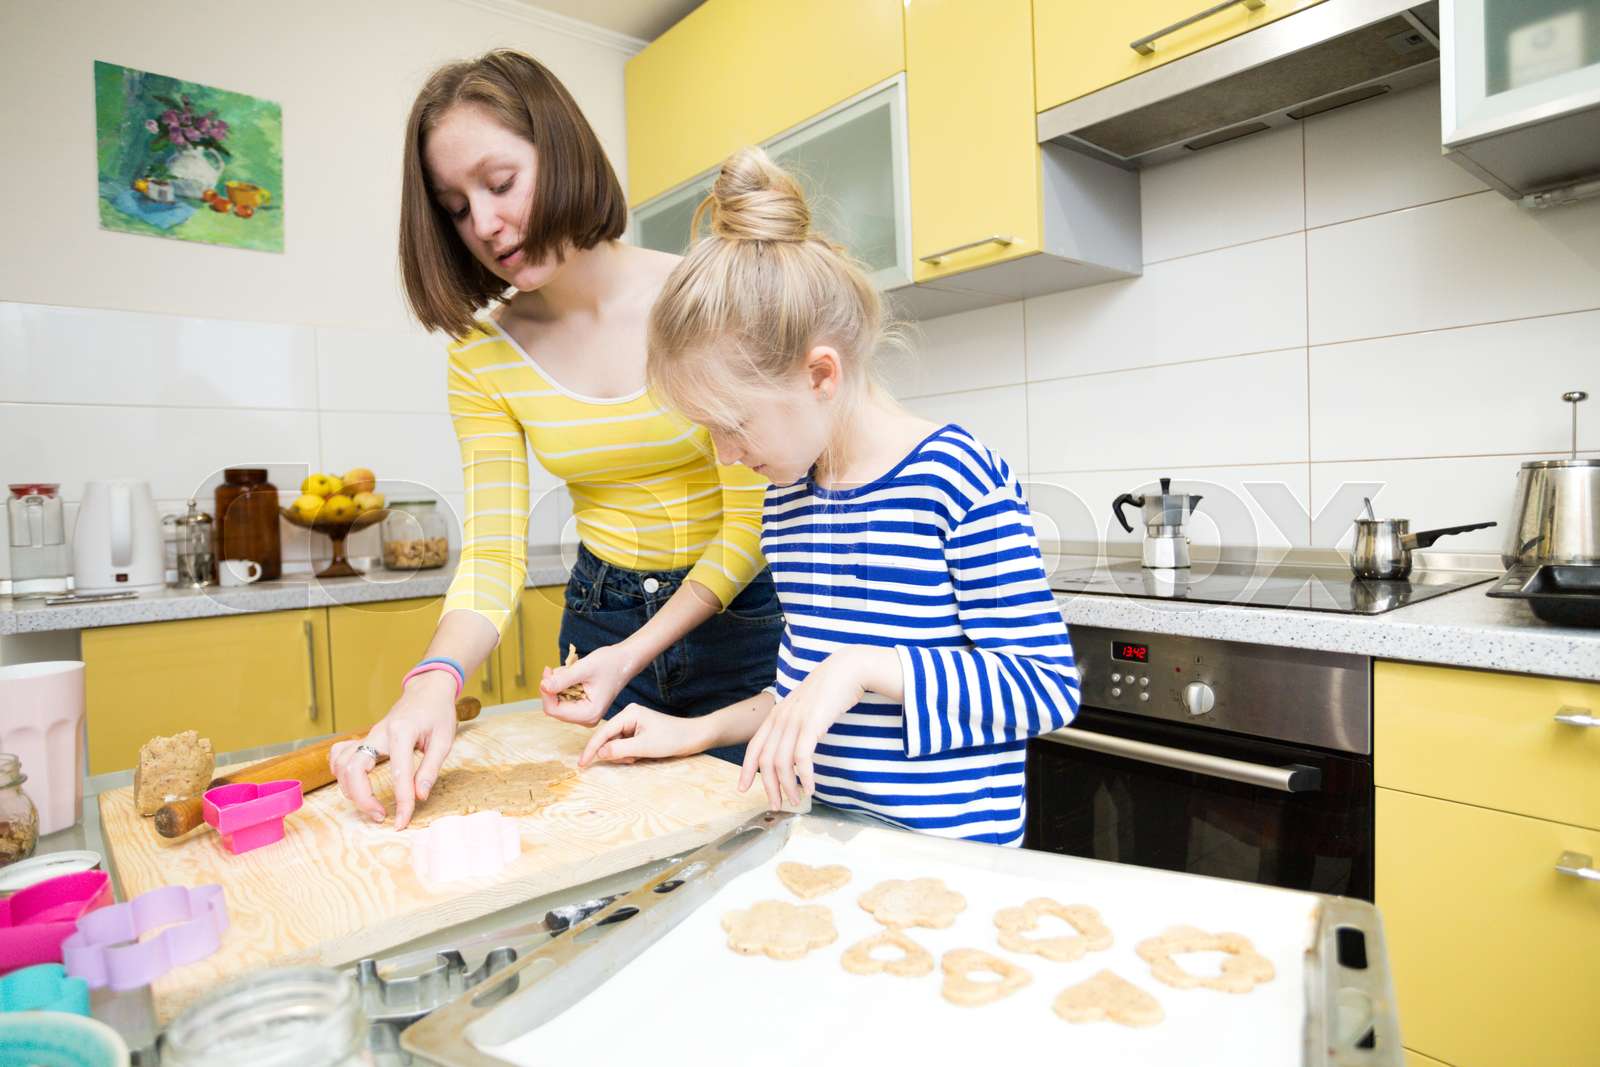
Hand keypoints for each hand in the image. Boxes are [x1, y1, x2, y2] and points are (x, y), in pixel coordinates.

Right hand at [330, 671, 457, 829]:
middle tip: (382, 816)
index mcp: (401, 732)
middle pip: (354, 769)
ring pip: (343, 765)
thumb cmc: (438, 713)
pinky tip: (352, 785)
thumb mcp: (444, 739)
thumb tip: (420, 796)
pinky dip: (340, 773)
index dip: (402, 801)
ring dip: (351, 790)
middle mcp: (378, 733)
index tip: (403, 822)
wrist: (427, 690)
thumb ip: (431, 768)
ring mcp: (368, 735)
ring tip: (372, 807)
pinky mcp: (364, 739)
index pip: (399, 773)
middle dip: (363, 799)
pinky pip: (340, 755)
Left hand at [540, 642, 634, 726]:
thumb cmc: (610, 663)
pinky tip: (574, 674)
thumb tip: (542, 686)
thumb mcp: (584, 669)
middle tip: (561, 668)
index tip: (547, 671)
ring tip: (572, 670)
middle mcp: (586, 718)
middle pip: (554, 707)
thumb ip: (562, 679)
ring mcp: (584, 714)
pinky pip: (564, 698)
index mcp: (589, 714)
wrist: (624, 661)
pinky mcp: (582, 707)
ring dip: (559, 683)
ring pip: (557, 701)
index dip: (545, 691)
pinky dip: (564, 684)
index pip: (553, 710)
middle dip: (553, 686)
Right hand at [578, 703, 705, 767]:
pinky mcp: (639, 731)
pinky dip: (629, 754)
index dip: (591, 749)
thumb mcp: (644, 747)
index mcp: (628, 713)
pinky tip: (640, 756)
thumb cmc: (672, 738)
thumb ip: (619, 750)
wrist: (694, 737)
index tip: (582, 764)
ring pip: (616, 744)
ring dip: (623, 755)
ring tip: (639, 757)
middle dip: (614, 753)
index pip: (603, 732)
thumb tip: (598, 754)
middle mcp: (628, 715)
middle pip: (608, 738)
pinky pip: (625, 745)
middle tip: (631, 760)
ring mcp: (634, 723)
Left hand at [739, 648, 868, 809]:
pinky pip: (802, 758)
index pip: (754, 747)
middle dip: (769, 787)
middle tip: (777, 805)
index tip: (743, 789)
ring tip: (797, 800)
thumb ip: (793, 723)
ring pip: (782, 763)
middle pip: (765, 761)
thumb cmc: (828, 690)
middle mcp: (781, 719)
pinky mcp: (812, 724)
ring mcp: (795, 721)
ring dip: (788, 787)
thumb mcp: (803, 707)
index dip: (746, 770)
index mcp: (775, 715)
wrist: (847, 670)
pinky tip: (811, 787)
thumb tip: (792, 746)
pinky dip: (805, 777)